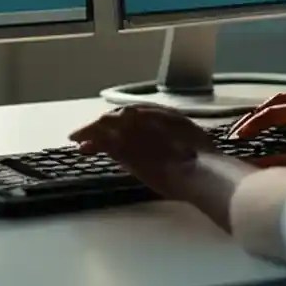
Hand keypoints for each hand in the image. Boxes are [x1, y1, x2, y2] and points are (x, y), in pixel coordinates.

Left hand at [68, 105, 216, 200]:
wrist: (202, 172)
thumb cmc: (206, 165)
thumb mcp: (193, 145)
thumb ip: (176, 141)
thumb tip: (166, 148)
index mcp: (167, 115)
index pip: (136, 113)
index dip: (121, 120)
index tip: (113, 128)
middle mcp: (148, 116)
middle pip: (118, 115)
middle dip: (102, 124)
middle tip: (89, 133)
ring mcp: (135, 129)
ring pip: (106, 124)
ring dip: (91, 131)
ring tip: (78, 138)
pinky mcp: (124, 146)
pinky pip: (102, 140)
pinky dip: (90, 140)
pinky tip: (82, 146)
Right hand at [227, 93, 285, 169]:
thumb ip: (284, 163)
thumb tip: (255, 165)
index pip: (272, 110)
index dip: (251, 124)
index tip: (236, 139)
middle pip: (279, 101)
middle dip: (257, 115)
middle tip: (240, 133)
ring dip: (271, 115)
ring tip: (255, 133)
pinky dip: (285, 118)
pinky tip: (281, 135)